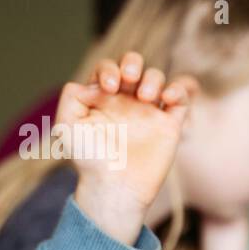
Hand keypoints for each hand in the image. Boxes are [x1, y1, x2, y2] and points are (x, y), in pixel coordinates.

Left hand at [62, 51, 195, 243]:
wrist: (115, 187)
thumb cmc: (89, 160)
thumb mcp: (67, 127)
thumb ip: (70, 97)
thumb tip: (90, 83)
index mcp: (102, 99)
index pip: (107, 69)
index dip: (108, 69)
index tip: (109, 88)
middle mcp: (125, 101)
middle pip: (134, 64)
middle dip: (132, 62)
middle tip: (128, 79)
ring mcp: (148, 112)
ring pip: (156, 77)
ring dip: (153, 78)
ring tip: (145, 97)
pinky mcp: (169, 124)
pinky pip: (181, 97)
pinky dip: (179, 89)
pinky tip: (166, 99)